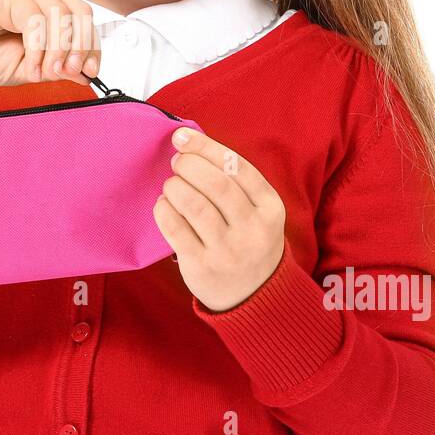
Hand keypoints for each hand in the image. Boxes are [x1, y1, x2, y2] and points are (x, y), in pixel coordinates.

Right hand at [0, 0, 101, 88]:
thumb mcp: (26, 70)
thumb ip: (55, 69)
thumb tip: (85, 75)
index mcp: (48, 12)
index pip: (83, 22)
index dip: (92, 46)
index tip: (91, 72)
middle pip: (78, 14)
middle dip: (81, 46)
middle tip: (71, 72)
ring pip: (59, 14)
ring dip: (58, 49)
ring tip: (46, 73)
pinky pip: (34, 18)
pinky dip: (38, 46)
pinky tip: (31, 65)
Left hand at [153, 126, 286, 312]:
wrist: (255, 296)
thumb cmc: (248, 240)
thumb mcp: (257, 212)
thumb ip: (234, 182)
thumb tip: (189, 144)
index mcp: (270, 208)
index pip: (238, 167)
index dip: (206, 148)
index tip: (182, 137)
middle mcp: (253, 230)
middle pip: (217, 184)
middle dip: (189, 165)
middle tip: (177, 162)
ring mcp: (228, 251)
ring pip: (195, 205)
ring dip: (175, 187)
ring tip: (171, 185)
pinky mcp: (202, 267)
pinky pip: (176, 230)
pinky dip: (164, 210)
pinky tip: (163, 205)